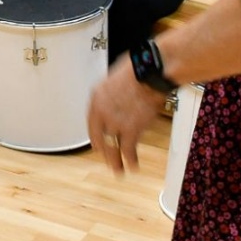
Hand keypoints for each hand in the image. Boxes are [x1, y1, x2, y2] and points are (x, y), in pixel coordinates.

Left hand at [87, 56, 167, 173]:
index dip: (95, 136)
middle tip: (107, 160)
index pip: (92, 122)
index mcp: (96, 97)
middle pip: (99, 137)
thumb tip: (119, 97)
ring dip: (115, 161)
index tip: (97, 145)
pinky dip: (131, 160)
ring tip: (118, 171)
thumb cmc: (137, 69)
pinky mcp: (131, 129)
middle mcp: (102, 111)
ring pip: (112, 147)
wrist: (149, 73)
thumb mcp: (116, 78)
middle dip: (104, 151)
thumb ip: (114, 92)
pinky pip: (128, 149)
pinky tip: (133, 166)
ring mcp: (115, 122)